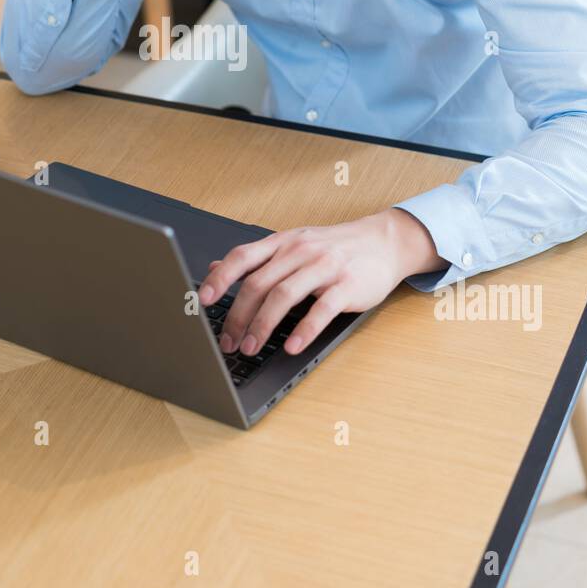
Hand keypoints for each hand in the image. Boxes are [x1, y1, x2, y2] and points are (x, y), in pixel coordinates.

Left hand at [197, 208, 445, 356]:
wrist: (383, 241)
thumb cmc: (334, 247)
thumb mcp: (292, 245)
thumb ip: (257, 259)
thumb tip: (216, 268)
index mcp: (282, 243)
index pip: (242, 257)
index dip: (220, 279)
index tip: (203, 301)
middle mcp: (299, 251)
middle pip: (259, 283)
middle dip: (238, 316)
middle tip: (227, 341)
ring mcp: (324, 267)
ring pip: (284, 296)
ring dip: (262, 325)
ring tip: (250, 347)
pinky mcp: (347, 285)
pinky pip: (322, 309)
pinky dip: (304, 329)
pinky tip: (292, 346)